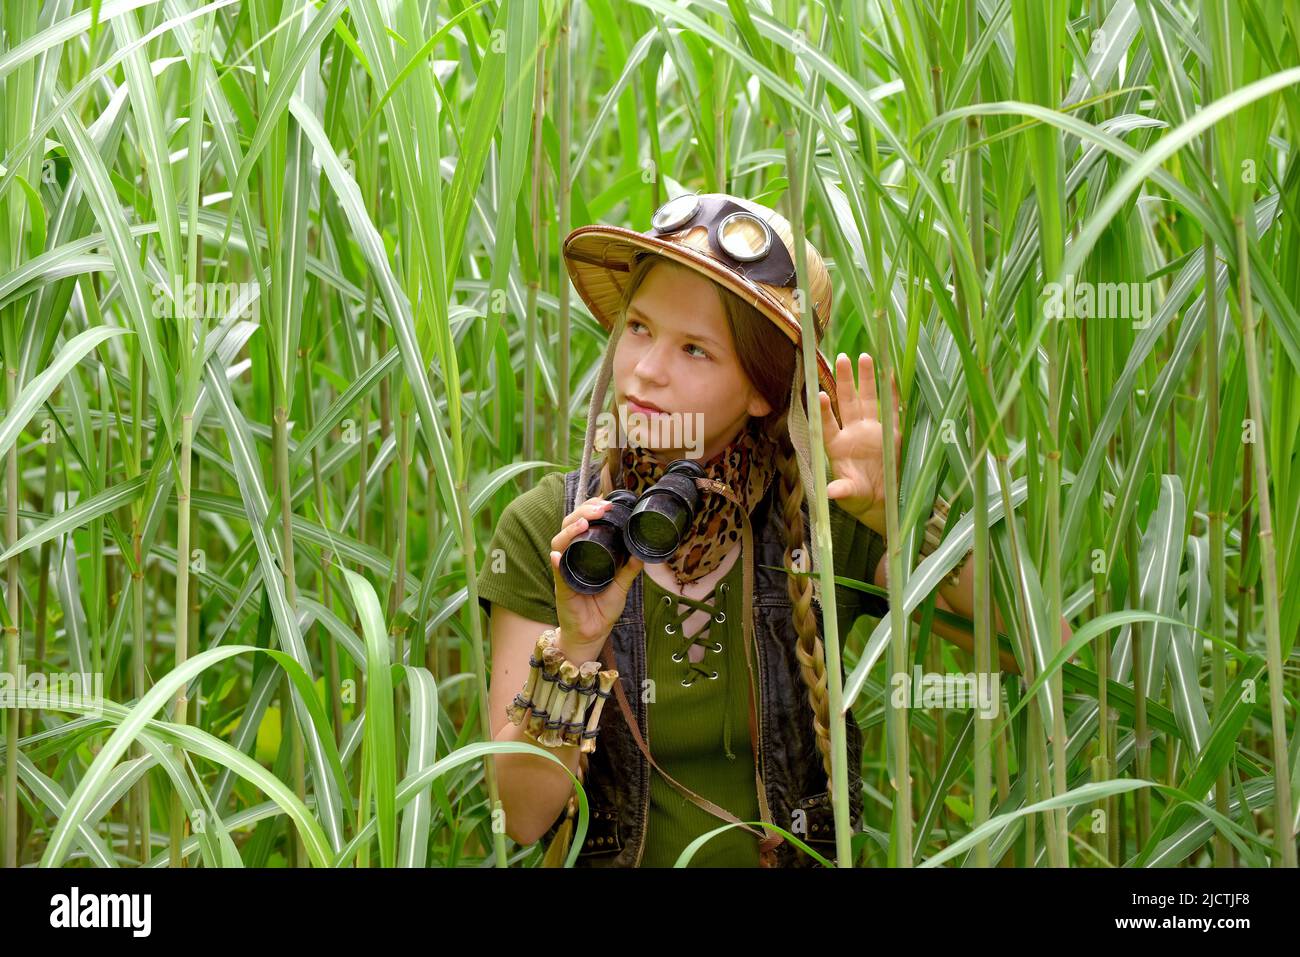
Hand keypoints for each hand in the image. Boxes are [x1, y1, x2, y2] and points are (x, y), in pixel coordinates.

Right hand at [549, 496, 643, 646]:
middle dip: (583, 513)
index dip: (589, 510)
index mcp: (584, 553)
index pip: (581, 524)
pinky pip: (557, 572)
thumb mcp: (621, 585)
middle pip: (568, 527)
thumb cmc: (602, 608)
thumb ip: (629, 568)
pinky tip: (558, 556)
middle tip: (600, 509)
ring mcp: (564, 571)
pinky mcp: (562, 588)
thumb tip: (642, 551)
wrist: (593, 633)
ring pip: (559, 544)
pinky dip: (556, 562)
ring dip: (570, 531)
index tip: (605, 502)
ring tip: (584, 523)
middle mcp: (571, 558)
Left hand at [817, 351, 900, 536]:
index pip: (828, 424)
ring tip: (863, 357)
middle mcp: (852, 433)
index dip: (824, 411)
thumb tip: (831, 491)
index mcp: (837, 447)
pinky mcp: (889, 433)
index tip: (819, 395)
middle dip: (844, 381)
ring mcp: (870, 430)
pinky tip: (890, 375)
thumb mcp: (850, 495)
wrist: (879, 502)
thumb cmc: (859, 498)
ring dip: (865, 380)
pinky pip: (890, 409)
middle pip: (846, 402)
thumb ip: (843, 490)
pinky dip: (891, 393)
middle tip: (841, 358)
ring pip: (866, 400)